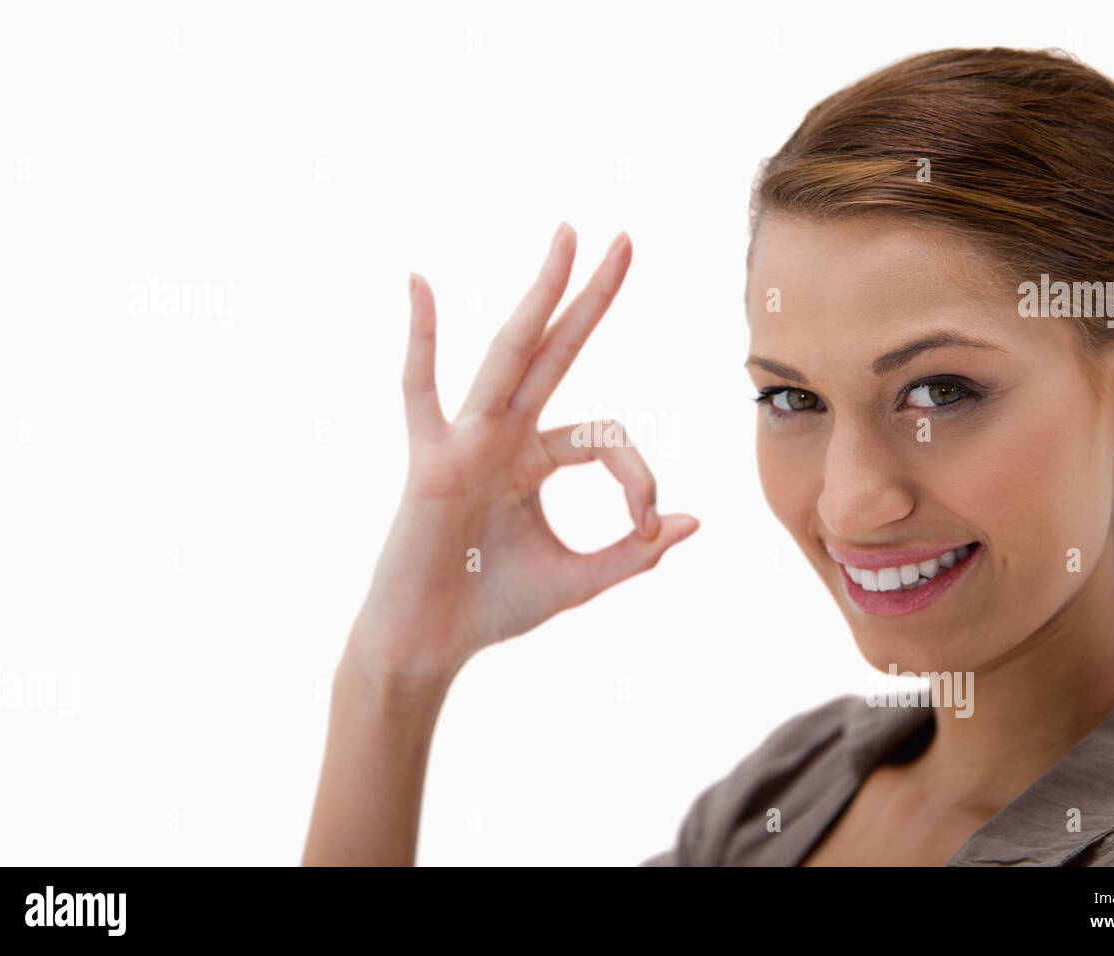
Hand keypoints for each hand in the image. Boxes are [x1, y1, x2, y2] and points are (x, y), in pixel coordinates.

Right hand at [349, 223, 698, 684]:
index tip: (648, 526)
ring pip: (510, 354)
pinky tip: (420, 281)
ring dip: (542, 296)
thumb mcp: (578, 580)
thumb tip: (694, 521)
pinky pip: (420, 391)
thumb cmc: (493, 608)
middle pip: (556, 352)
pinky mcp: (432, 461)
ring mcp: (467, 440)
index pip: (607, 437)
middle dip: (592, 298)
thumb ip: (634, 553)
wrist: (429, 646)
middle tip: (626, 239)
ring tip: (570, 237)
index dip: (641, 476)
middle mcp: (504, 435)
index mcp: (537, 457)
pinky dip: (420, 338)